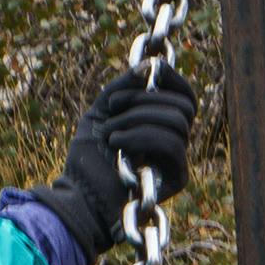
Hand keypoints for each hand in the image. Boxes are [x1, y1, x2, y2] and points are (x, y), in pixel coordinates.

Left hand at [33, 65, 199, 264]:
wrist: (78, 197)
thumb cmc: (88, 158)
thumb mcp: (102, 111)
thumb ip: (124, 87)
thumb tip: (149, 67)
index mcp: (162, 124)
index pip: (185, 96)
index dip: (172, 79)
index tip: (148, 72)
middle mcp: (175, 141)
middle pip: (183, 106)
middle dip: (143, 100)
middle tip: (112, 111)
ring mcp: (178, 161)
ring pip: (177, 123)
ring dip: (136, 120)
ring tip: (110, 134)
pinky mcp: (177, 179)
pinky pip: (173, 145)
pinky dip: (142, 137)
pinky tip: (117, 146)